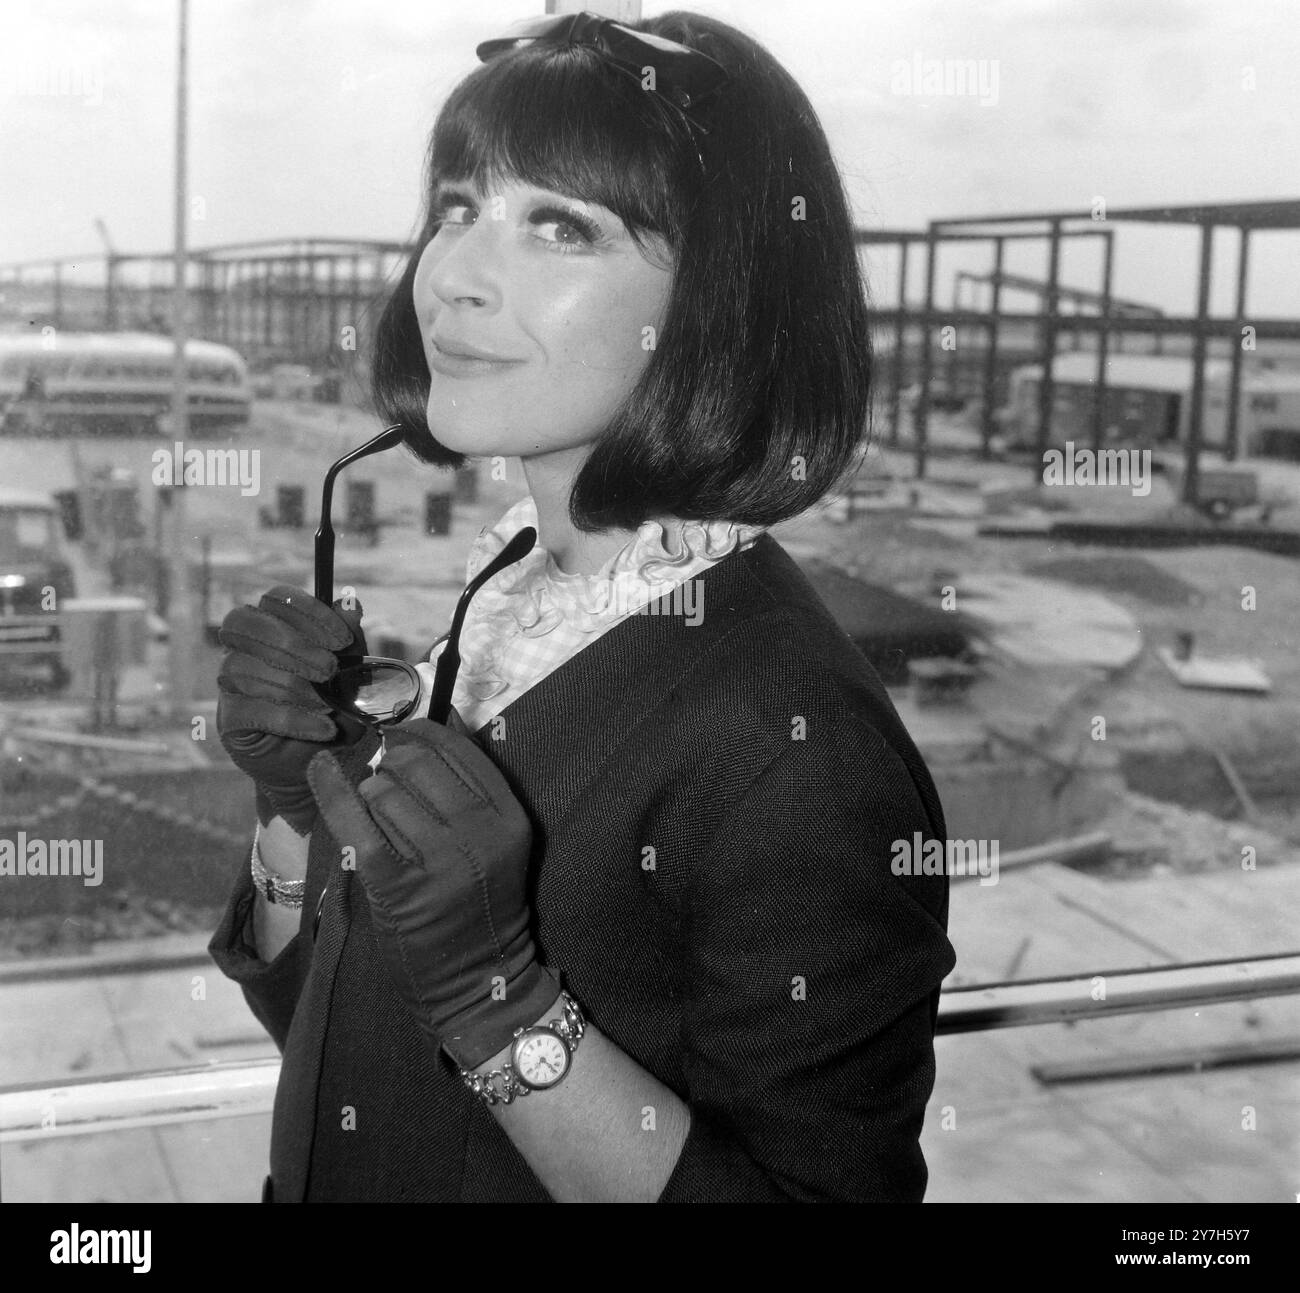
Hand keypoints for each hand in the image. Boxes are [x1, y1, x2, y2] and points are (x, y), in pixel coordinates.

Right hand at [217, 585, 377, 834]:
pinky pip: (250, 710)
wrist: (324, 762)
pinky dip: (292, 719)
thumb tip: (350, 602)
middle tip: (330, 670)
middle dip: (290, 644)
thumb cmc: (335, 709)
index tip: (343, 641)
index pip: (275, 599)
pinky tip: (323, 728)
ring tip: (329, 706)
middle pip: (242, 622)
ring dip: (294, 687)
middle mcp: (243, 649)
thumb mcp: (351, 674)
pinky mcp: (230, 720)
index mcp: (272, 627)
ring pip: (243, 667)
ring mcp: (231, 684)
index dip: (308, 612)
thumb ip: (349, 640)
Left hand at [306, 717, 558, 1068]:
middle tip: (387, 780)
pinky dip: (333, 791)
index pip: (459, 748)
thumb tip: (432, 724)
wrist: (478, 980)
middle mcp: (480, 832)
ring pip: (385, 791)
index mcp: (509, 816)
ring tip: (380, 821)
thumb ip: (472, 789)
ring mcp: (440, 860)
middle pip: (418, 762)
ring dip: (371, 797)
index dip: (423, 731)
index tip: (403, 733)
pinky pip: (357, 821)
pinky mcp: (398, 885)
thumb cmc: (481, 905)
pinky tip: (321, 770)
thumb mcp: (497, 842)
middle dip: (394, 762)